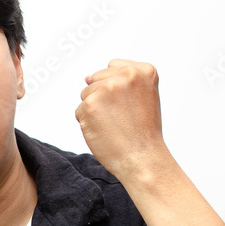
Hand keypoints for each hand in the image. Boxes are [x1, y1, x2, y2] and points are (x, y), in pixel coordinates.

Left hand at [76, 59, 171, 183]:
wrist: (142, 158)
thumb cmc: (142, 133)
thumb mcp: (144, 96)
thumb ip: (122, 80)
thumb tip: (87, 77)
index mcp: (144, 71)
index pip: (113, 67)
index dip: (117, 90)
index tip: (129, 106)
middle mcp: (126, 75)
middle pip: (97, 79)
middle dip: (104, 98)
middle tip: (122, 119)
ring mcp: (107, 88)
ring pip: (86, 94)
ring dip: (94, 110)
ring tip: (114, 125)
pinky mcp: (90, 104)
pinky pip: (79, 110)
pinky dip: (87, 123)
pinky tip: (104, 131)